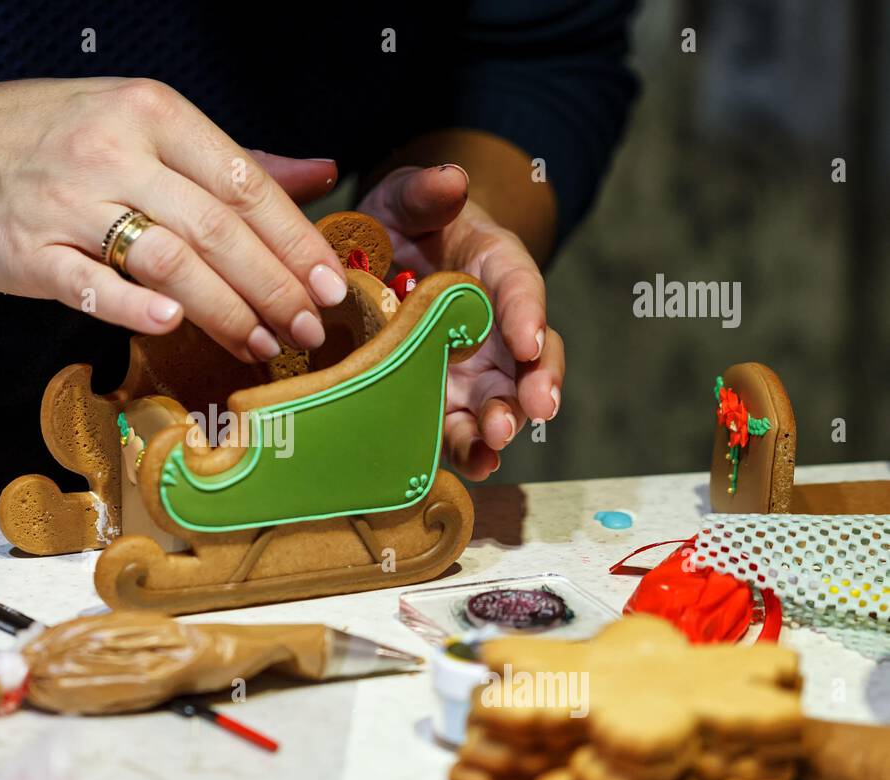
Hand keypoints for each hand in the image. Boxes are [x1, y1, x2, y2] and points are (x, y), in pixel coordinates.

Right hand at [0, 77, 346, 361]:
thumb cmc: (51, 137)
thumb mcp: (141, 122)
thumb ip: (230, 157)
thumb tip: (318, 173)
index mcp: (151, 113)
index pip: (242, 181)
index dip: (294, 238)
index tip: (331, 282)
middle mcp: (114, 151)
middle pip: (214, 228)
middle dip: (272, 285)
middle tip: (308, 326)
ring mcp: (68, 204)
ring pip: (165, 260)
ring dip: (223, 309)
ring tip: (262, 343)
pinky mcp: (31, 253)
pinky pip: (92, 287)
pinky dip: (135, 308)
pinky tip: (174, 327)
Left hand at [357, 165, 563, 479]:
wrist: (380, 261)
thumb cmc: (405, 226)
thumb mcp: (408, 197)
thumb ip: (427, 191)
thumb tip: (449, 179)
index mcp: (496, 271)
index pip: (520, 289)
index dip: (527, 315)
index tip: (529, 340)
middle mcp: (496, 329)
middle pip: (527, 362)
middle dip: (533, 387)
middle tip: (532, 408)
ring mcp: (471, 371)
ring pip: (497, 404)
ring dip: (499, 426)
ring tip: (495, 442)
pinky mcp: (440, 401)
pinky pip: (456, 430)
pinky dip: (465, 449)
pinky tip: (471, 465)